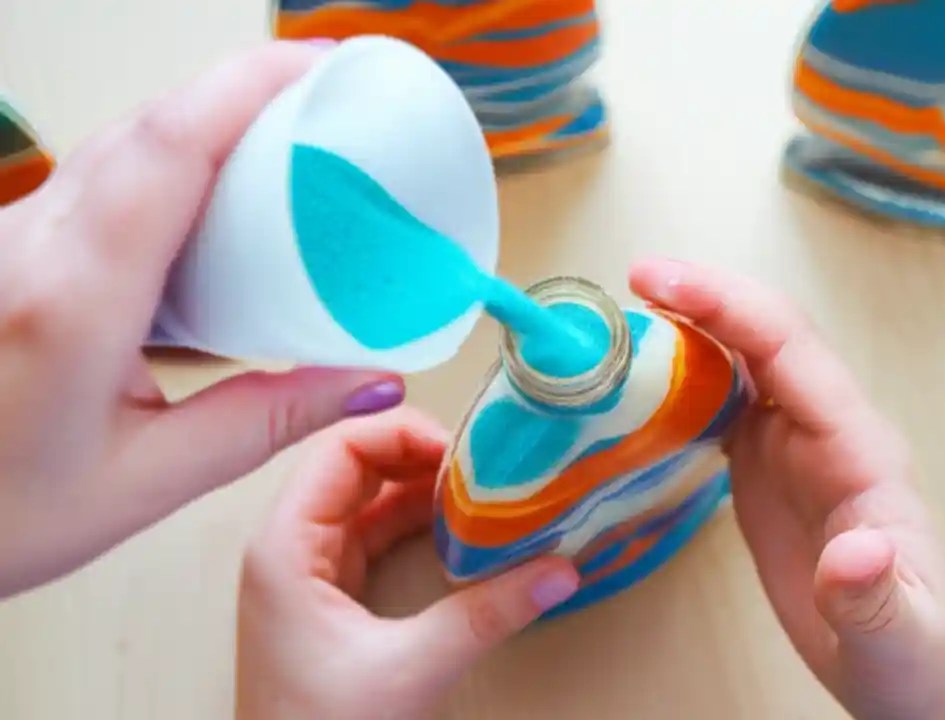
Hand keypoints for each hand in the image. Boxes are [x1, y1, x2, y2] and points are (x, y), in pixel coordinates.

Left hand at [0, 41, 405, 598]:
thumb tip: (368, 378)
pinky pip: (101, 178)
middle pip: (151, 126)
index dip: (250, 85)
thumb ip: (265, 421)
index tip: (324, 66)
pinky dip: (171, 166)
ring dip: (208, 124)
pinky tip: (216, 201)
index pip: (171, 148)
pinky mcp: (11, 249)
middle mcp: (30, 247)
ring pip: (121, 144)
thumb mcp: (145, 481)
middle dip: (246, 92)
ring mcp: (11, 239)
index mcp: (70, 301)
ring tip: (290, 141)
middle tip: (332, 99)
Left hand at [236, 408, 580, 718]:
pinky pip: (373, 534)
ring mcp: (307, 570)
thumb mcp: (412, 668)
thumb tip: (564, 569)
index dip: (402, 434)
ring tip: (485, 489)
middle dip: (420, 456)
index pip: (341, 449)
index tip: (464, 452)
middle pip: (354, 465)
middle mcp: (288, 546)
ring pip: (367, 499)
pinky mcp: (328, 596)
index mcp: (285, 546)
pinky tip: (462, 528)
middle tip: (485, 465)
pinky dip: (417, 523)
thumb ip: (489, 614)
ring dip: (423, 490)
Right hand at [630, 259, 944, 719]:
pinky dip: (686, 381)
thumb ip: (874, 596)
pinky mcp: (772, 473)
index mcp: (860, 451)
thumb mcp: (899, 638)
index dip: (729, 307)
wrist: (917, 678)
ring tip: (625, 317)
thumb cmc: (919, 656)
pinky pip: (728, 406)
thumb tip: (856, 553)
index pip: (792, 353)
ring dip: (692, 328)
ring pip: (745, 362)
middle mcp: (829, 433)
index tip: (664, 284)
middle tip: (631, 277)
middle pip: (766, 337)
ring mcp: (799, 449)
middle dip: (704, 297)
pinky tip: (643, 380)